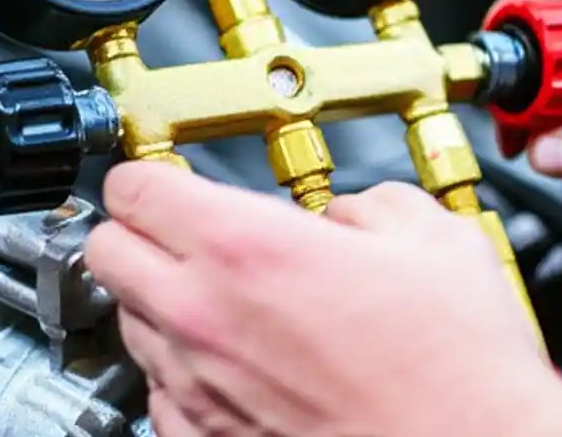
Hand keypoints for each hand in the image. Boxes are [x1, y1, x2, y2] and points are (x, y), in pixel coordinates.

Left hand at [85, 163, 561, 435]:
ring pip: (127, 320)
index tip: (167, 174)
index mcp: (247, 248)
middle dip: (135, 229)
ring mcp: (197, 387)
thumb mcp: (433, 240)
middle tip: (180, 228)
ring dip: (159, 299)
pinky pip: (157, 391)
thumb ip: (372, 205)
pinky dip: (181, 369)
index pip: (133, 186)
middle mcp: (203, 317)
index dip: (147, 171)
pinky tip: (234, 363)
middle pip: (104, 250)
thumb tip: (350, 214)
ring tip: (224, 298)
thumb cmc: (456, 368)